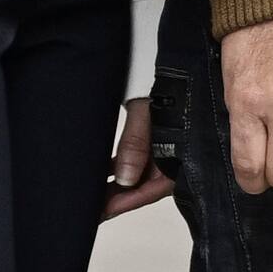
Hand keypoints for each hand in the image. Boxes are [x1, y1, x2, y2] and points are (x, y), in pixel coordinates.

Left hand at [100, 93, 172, 219]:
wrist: (170, 58)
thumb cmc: (165, 81)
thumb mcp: (146, 112)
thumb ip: (136, 143)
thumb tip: (125, 178)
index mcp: (183, 155)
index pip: (151, 189)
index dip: (126, 202)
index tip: (103, 212)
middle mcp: (176, 156)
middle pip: (144, 186)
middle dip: (118, 198)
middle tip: (90, 210)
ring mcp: (165, 148)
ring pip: (138, 174)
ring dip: (115, 183)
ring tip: (89, 193)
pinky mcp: (154, 138)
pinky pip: (135, 159)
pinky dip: (116, 166)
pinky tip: (96, 171)